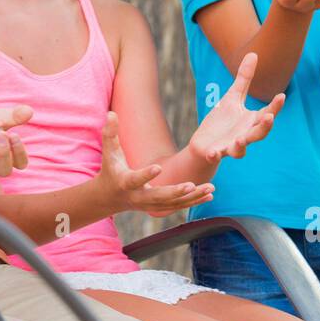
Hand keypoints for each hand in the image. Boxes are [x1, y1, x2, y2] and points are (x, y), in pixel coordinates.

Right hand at [95, 112, 213, 216]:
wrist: (110, 197)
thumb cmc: (111, 169)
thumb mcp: (109, 152)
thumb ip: (110, 133)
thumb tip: (111, 113)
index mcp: (125, 182)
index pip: (135, 179)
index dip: (146, 174)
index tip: (159, 167)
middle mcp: (139, 197)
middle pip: (159, 196)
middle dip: (175, 192)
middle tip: (191, 185)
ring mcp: (150, 205)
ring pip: (173, 204)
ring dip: (192, 197)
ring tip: (210, 188)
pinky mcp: (160, 207)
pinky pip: (179, 206)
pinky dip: (194, 201)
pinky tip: (210, 195)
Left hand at [189, 52, 284, 162]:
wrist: (204, 144)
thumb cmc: (222, 121)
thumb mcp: (233, 97)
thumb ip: (244, 79)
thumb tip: (253, 53)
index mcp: (250, 122)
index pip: (266, 114)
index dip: (275, 107)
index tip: (282, 95)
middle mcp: (244, 135)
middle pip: (259, 133)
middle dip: (265, 127)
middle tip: (269, 118)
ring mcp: (230, 146)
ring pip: (240, 149)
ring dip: (241, 146)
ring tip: (240, 139)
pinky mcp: (215, 152)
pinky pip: (216, 155)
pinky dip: (215, 155)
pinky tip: (212, 153)